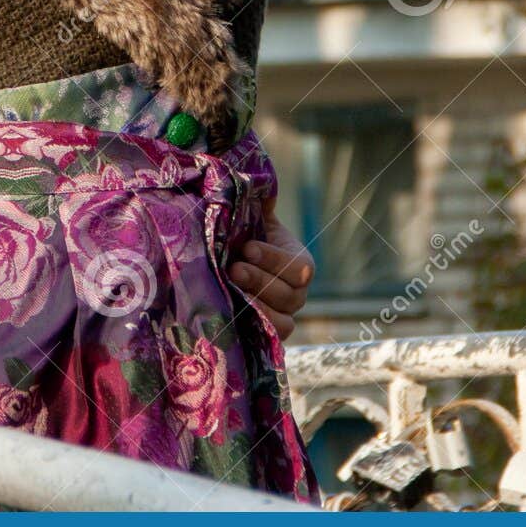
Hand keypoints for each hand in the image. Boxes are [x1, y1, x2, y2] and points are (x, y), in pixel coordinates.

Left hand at [228, 201, 313, 340]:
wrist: (226, 260)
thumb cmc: (241, 235)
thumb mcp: (252, 217)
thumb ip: (258, 202)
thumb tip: (263, 186)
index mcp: (299, 263)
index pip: (299, 268)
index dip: (274, 259)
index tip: (248, 247)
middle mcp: (296, 293)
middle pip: (290, 296)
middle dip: (260, 281)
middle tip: (233, 269)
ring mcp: (283, 316)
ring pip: (284, 323)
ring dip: (257, 308)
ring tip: (230, 292)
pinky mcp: (266, 333)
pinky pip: (269, 340)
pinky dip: (253, 330)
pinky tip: (230, 315)